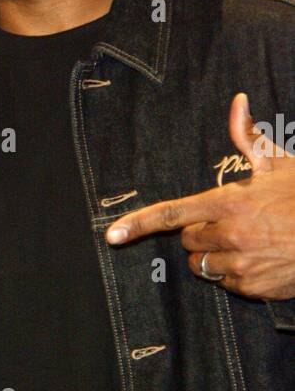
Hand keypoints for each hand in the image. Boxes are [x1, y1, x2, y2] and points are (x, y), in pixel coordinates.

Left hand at [105, 93, 294, 300]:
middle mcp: (230, 236)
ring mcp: (240, 266)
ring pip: (202, 265)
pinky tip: (260, 259)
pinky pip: (225, 284)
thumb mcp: (279, 164)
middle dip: (202, 232)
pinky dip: (236, 275)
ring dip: (215, 256)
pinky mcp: (251, 288)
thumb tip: (237, 102)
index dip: (139, 224)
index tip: (113, 235)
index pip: (173, 213)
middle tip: (232, 222)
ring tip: (248, 241)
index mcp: (231, 203)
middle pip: (188, 240)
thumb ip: (248, 138)